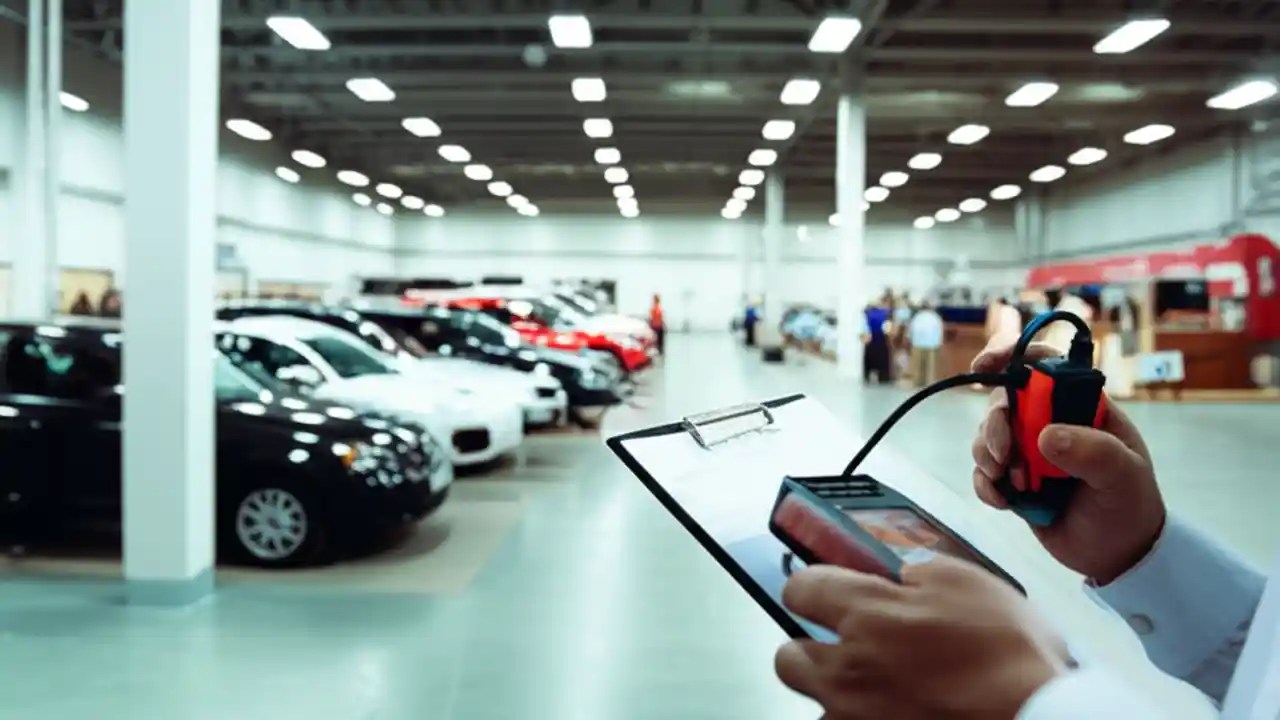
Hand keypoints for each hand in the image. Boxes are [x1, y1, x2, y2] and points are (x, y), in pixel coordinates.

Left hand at [776, 558, 1067, 719]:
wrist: (1039, 716)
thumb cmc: (1010, 655)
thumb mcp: (968, 582)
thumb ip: (919, 571)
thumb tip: (900, 574)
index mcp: (864, 615)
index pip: (799, 589)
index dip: (812, 586)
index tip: (824, 590)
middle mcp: (847, 669)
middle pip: (787, 658)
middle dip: (809, 648)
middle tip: (845, 646)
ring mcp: (857, 717)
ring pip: (816, 706)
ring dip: (835, 695)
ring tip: (874, 690)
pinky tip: (891, 712)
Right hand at [970, 337, 1165, 584]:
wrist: (1117, 556)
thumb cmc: (1129, 506)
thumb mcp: (1122, 476)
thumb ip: (1091, 452)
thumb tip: (1045, 436)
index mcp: (1081, 406)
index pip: (1044, 364)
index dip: (1012, 355)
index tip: (985, 365)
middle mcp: (1051, 421)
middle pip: (1005, 400)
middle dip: (994, 424)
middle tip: (1002, 455)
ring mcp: (1029, 451)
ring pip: (988, 434)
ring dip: (987, 455)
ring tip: (1008, 485)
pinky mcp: (1013, 479)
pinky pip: (984, 470)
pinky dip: (985, 483)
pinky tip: (1002, 502)